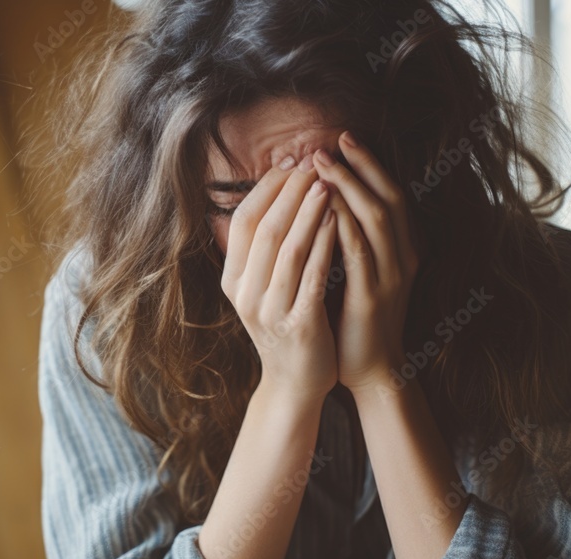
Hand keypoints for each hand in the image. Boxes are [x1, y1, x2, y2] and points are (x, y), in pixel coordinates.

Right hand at [220, 157, 339, 403]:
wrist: (295, 383)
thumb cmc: (285, 325)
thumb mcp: (261, 288)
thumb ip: (263, 250)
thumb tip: (276, 192)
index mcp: (232, 281)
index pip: (243, 222)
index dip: (266, 188)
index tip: (291, 163)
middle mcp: (244, 294)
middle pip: (265, 229)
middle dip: (290, 192)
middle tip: (313, 164)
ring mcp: (269, 311)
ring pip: (288, 249)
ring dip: (308, 211)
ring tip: (327, 183)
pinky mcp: (298, 324)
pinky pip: (312, 275)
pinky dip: (324, 244)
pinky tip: (338, 221)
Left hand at [311, 131, 421, 394]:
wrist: (371, 371)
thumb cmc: (356, 321)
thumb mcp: (356, 273)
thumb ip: (348, 241)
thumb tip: (321, 204)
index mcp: (400, 251)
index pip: (390, 196)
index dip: (369, 166)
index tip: (342, 141)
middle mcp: (402, 257)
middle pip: (388, 197)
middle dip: (360, 166)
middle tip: (332, 140)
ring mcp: (391, 276)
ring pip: (375, 218)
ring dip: (347, 186)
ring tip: (321, 163)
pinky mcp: (373, 296)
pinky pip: (358, 252)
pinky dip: (341, 224)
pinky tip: (322, 205)